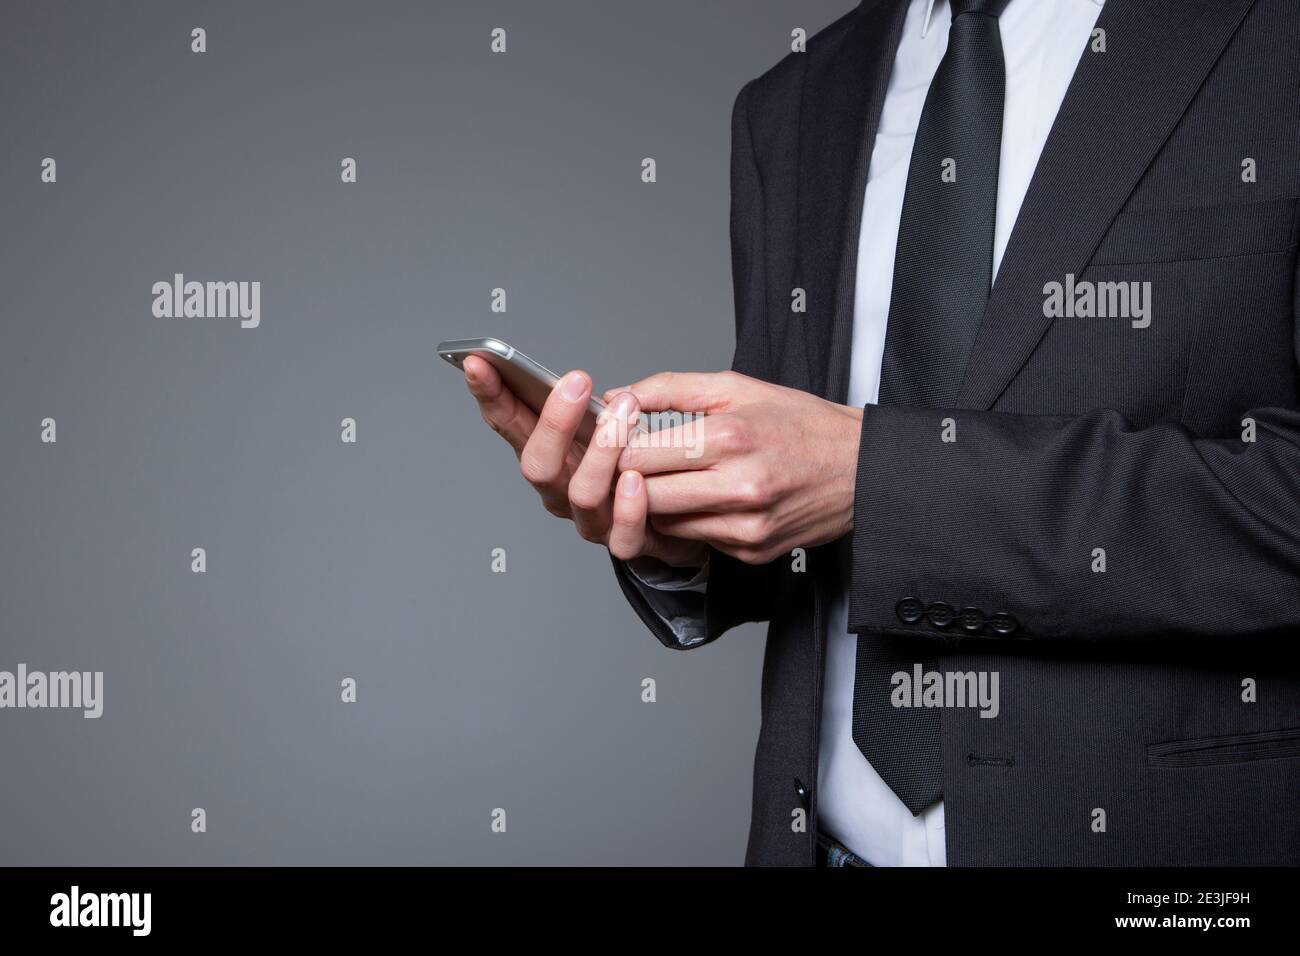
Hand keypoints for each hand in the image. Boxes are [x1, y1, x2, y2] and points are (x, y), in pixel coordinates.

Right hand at [462, 355, 706, 566]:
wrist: (679, 514)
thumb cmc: (637, 459)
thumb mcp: (609, 421)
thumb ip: (591, 403)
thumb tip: (576, 381)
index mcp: (549, 456)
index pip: (508, 424)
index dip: (490, 395)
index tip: (478, 361)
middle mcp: (561, 491)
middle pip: (538, 465)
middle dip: (554, 421)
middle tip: (577, 381)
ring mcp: (591, 521)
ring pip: (581, 494)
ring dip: (602, 450)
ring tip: (626, 412)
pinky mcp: (628, 543)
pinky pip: (623, 536)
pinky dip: (628, 508)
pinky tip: (635, 479)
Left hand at [611, 371, 862, 564]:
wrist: (862, 469)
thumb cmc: (802, 424)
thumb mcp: (738, 387)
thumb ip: (671, 389)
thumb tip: (619, 396)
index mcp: (731, 438)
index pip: (641, 455)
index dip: (616, 449)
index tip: (613, 442)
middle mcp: (738, 487)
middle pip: (647, 495)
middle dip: (629, 480)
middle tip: (628, 464)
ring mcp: (746, 526)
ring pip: (666, 523)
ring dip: (656, 503)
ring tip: (667, 478)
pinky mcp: (752, 551)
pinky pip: (697, 538)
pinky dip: (691, 520)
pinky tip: (705, 498)